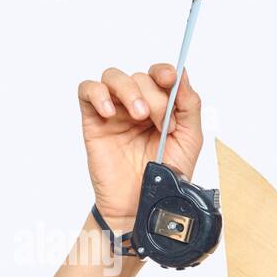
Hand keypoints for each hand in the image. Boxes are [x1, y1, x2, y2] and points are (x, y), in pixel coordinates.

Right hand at [77, 63, 203, 232]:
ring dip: (129, 90)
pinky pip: (87, 90)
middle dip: (154, 97)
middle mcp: (137, 105)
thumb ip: (189, 107)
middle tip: (162, 124)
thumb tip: (182, 76)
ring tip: (138, 115)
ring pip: (114, 76)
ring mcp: (115, 111)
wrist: (142, 205)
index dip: (164, 72)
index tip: (170, 79)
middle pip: (140, 78)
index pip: (160, 76)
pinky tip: (110, 112)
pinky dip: (98, 94)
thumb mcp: (188, 140)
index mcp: (162, 108)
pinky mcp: (94, 121)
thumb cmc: (166, 176)